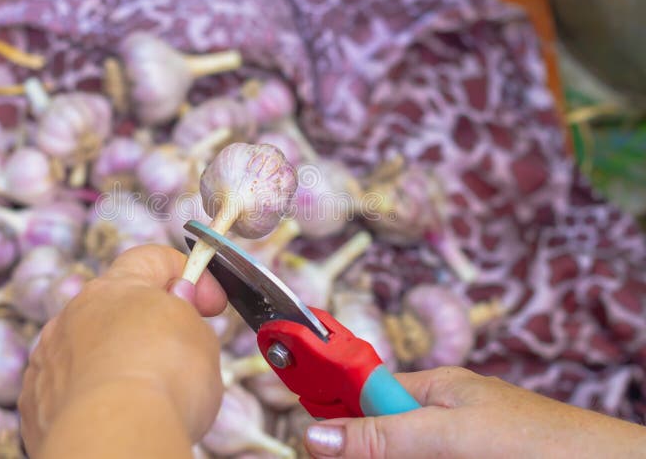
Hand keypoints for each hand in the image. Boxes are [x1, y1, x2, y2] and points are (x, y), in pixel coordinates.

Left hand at [19, 245, 227, 458]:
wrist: (114, 437)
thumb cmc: (163, 382)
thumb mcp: (200, 336)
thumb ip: (187, 313)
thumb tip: (178, 305)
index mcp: (118, 287)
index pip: (150, 259)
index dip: (183, 273)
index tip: (207, 300)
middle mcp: (75, 313)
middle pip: (113, 305)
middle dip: (146, 324)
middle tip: (177, 352)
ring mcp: (49, 356)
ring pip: (85, 347)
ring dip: (112, 360)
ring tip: (143, 393)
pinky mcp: (34, 400)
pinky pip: (64, 387)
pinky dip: (87, 396)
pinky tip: (112, 415)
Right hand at [304, 366, 645, 458]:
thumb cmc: (540, 440)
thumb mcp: (450, 435)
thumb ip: (384, 435)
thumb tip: (315, 433)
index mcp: (433, 389)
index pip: (363, 392)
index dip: (330, 408)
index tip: (301, 431)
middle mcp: (439, 417)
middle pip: (376, 438)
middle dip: (362, 452)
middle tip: (341, 456)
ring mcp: (452, 447)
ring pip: (396, 454)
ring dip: (380, 457)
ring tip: (441, 454)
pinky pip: (422, 457)